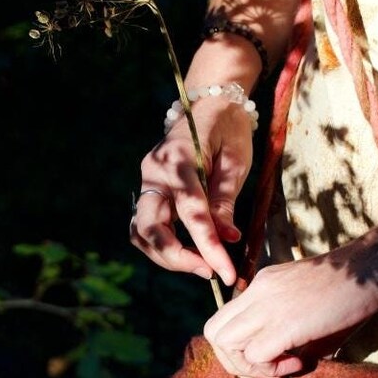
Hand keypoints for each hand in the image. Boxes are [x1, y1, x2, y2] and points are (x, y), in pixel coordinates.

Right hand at [129, 94, 254, 287]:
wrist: (210, 105)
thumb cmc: (228, 130)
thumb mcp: (235, 162)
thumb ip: (225, 201)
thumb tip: (227, 239)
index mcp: (178, 158)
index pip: (192, 214)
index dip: (209, 247)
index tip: (226, 273)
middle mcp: (154, 171)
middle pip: (152, 228)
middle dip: (179, 258)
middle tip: (210, 272)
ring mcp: (146, 181)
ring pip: (142, 233)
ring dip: (167, 256)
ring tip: (201, 266)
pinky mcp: (148, 190)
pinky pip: (146, 227)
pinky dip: (163, 246)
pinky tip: (188, 253)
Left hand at [203, 249, 377, 377]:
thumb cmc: (354, 289)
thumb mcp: (311, 308)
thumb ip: (290, 333)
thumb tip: (283, 367)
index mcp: (262, 286)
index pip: (225, 320)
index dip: (239, 347)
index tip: (272, 352)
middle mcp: (257, 291)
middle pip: (213, 333)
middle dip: (234, 361)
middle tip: (269, 365)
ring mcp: (268, 303)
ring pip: (224, 344)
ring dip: (250, 366)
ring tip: (285, 364)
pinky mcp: (286, 321)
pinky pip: (254, 355)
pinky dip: (271, 368)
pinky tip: (298, 363)